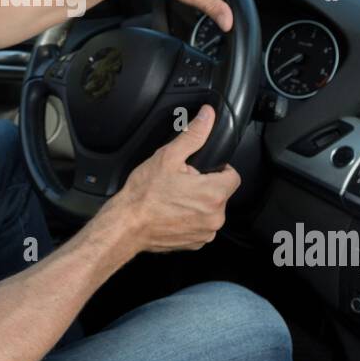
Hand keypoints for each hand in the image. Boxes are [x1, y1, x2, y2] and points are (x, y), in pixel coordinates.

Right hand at [105, 104, 240, 253]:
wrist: (126, 225)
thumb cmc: (144, 195)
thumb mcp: (168, 156)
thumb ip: (193, 135)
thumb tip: (207, 117)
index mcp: (213, 193)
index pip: (233, 176)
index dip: (219, 169)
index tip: (202, 170)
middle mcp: (214, 217)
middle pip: (221, 193)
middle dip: (205, 185)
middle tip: (181, 182)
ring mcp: (205, 233)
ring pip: (211, 210)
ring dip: (198, 204)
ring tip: (174, 198)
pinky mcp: (195, 243)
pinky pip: (201, 226)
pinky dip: (191, 219)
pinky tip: (172, 213)